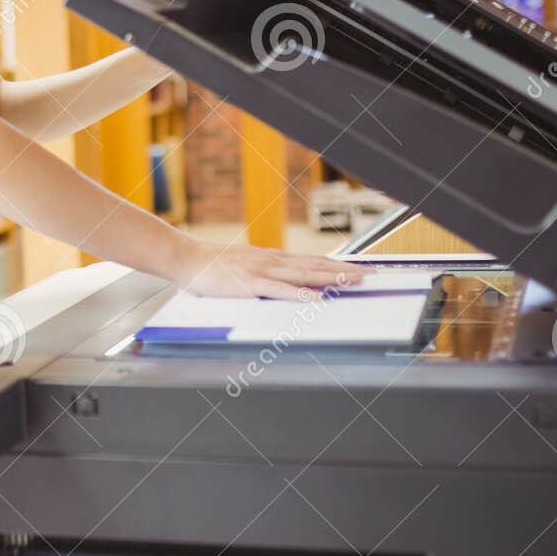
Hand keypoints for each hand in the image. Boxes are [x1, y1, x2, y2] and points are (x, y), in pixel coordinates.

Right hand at [167, 234, 366, 299]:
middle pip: (316, 265)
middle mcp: (272, 261)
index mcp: (271, 259)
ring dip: (331, 277)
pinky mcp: (250, 284)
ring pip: (304, 275)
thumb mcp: (243, 267)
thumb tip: (283, 286)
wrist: (186, 258)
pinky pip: (280, 291)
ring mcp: (262, 271)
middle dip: (345, 270)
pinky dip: (301, 295)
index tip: (358, 268)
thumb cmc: (211, 267)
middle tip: (370, 274)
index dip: (337, 264)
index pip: (311, 261)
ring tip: (355, 280)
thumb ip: (264, 276)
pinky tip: (318, 298)